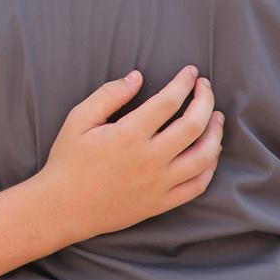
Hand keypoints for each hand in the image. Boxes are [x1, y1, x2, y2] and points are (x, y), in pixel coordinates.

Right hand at [39, 66, 222, 241]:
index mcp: (128, 135)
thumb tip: (137, 77)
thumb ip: (108, 95)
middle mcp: (150, 159)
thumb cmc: (68, 161)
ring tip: (215, 118)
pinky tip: (210, 152)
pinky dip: (210, 167)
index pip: (168, 102)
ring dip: (216, 133)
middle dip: (205, 100)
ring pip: (204, 156)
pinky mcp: (162, 202)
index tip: (190, 72)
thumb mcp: (77, 120)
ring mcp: (159, 183)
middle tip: (205, 88)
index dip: (184, 83)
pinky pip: (198, 185)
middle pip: (194, 125)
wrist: (63, 207)